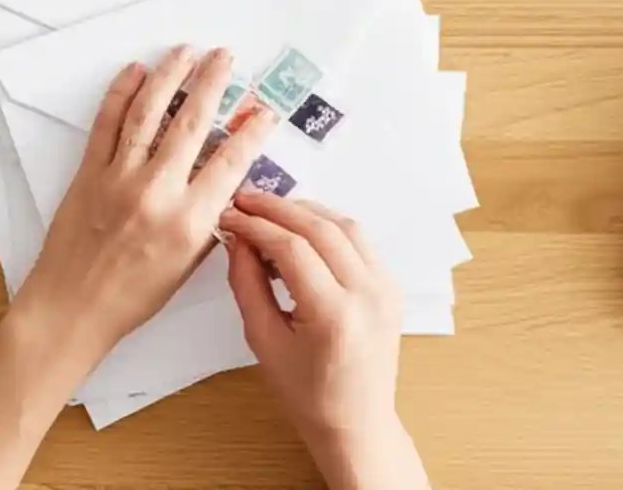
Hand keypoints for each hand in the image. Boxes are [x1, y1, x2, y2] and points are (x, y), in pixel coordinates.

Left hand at [12, 46, 277, 367]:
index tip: (265, 111)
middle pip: (192, 123)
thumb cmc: (133, 296)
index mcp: (189, 221)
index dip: (253, 132)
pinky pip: (108, 124)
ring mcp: (119, 178)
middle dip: (213, 83)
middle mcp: (156, 192)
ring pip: (149, 113)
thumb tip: (231, 182)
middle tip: (226, 57)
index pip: (231, 162)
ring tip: (186, 51)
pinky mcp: (89, 173)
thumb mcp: (189, 265)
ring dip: (171, 76)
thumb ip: (212, 220)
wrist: (72, 307)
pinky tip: (135, 71)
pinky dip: (121, 93)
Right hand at [221, 193, 429, 489]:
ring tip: (270, 211)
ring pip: (345, 226)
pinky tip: (302, 230)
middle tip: (246, 200)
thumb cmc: (307, 394)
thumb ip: (248, 285)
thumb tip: (238, 238)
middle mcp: (368, 294)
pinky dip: (329, 227)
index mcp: (335, 315)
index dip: (256, 226)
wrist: (356, 421)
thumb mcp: (263, 341)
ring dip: (306, 212)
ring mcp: (386, 288)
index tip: (230, 216)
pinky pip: (360, 241)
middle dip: (279, 208)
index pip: (292, 248)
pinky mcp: (391, 286)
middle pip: (321, 228)